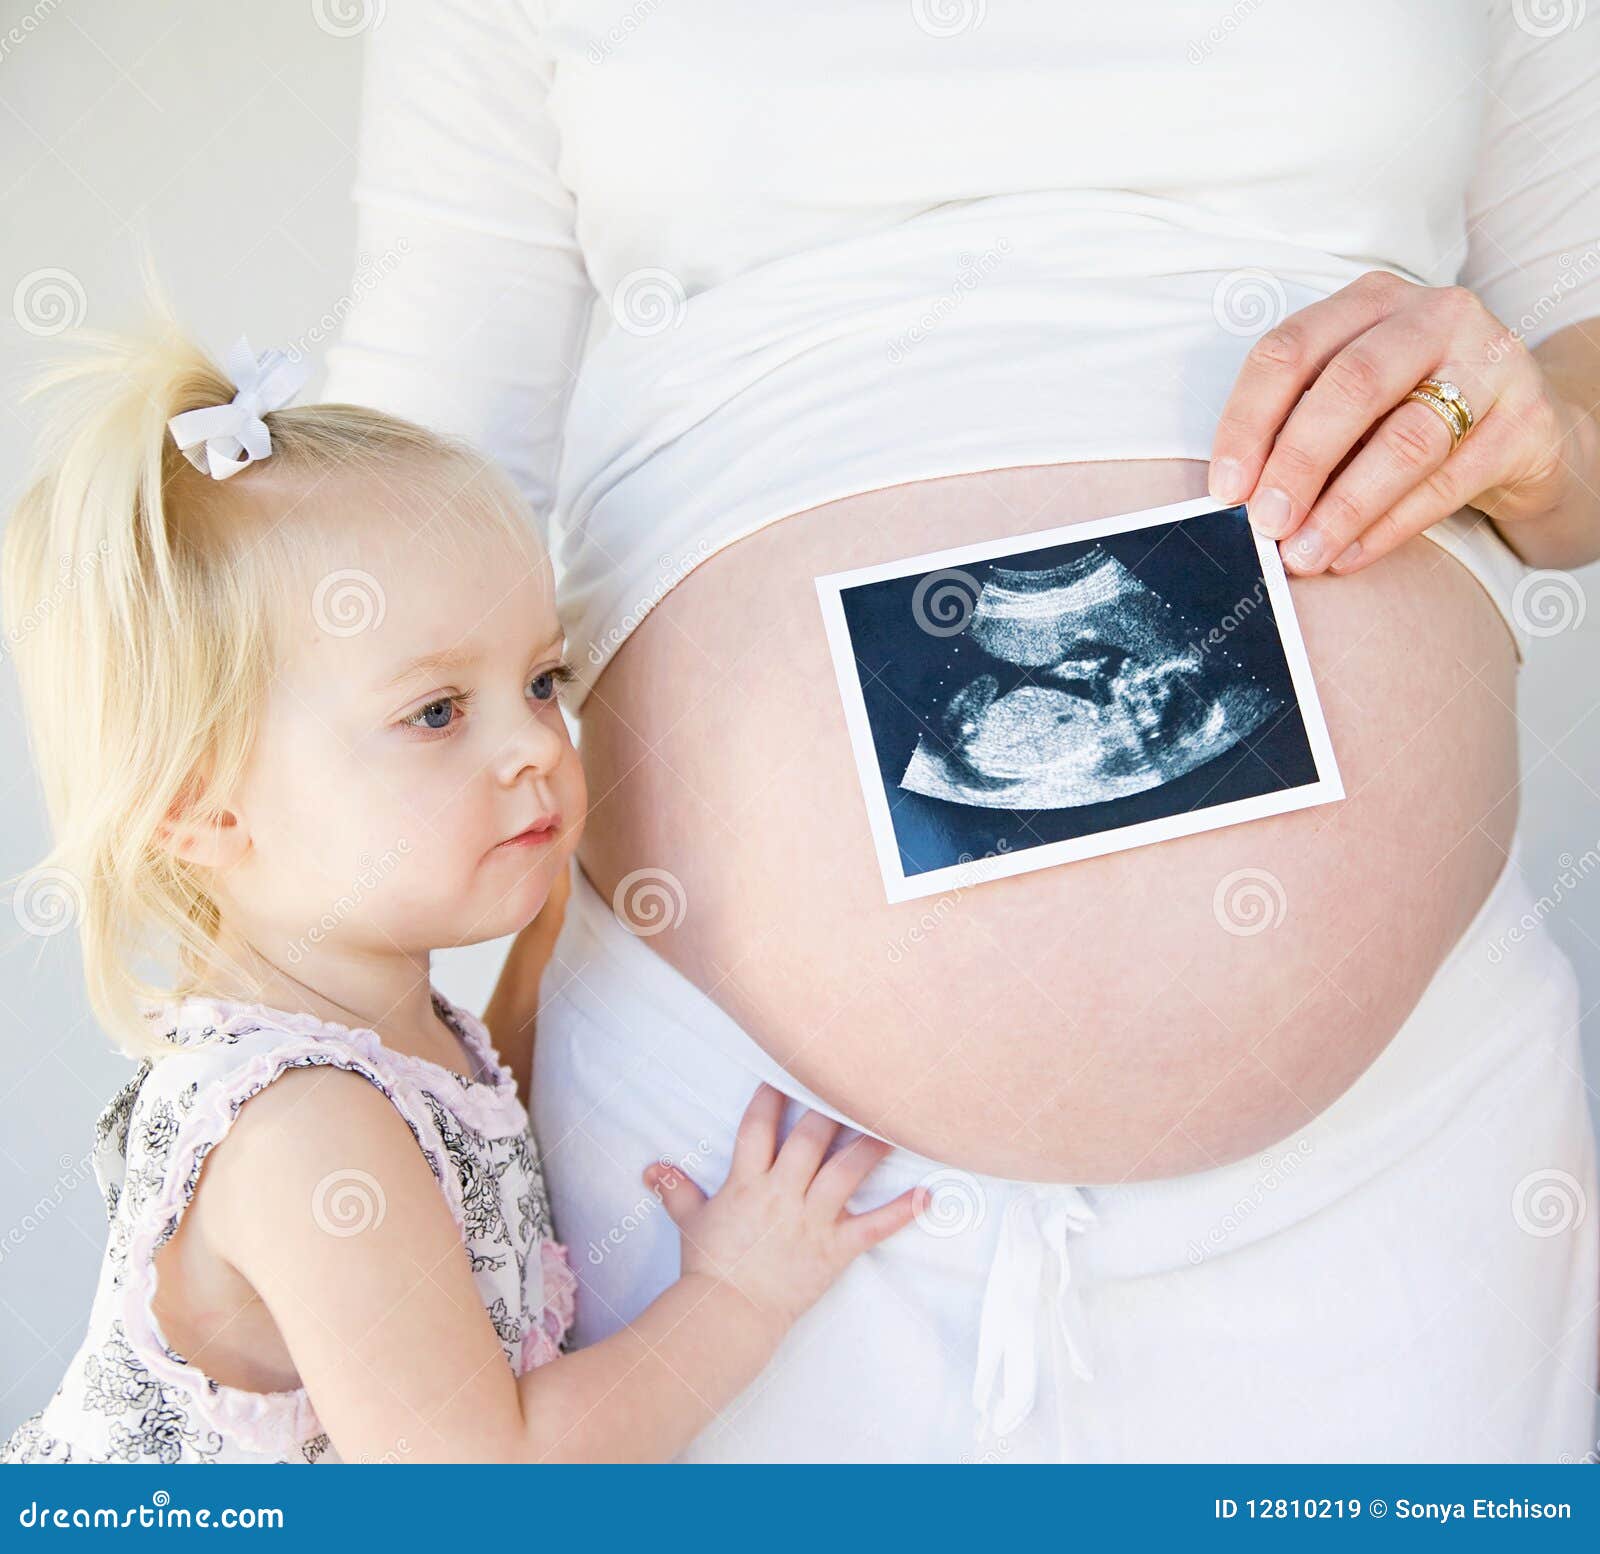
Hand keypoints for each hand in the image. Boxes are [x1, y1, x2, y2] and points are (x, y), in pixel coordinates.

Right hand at [642, 1083, 925, 1341]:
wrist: (727, 1316)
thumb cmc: (710, 1267)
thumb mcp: (690, 1222)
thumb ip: (677, 1189)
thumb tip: (652, 1168)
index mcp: (747, 1182)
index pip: (759, 1127)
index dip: (772, 1096)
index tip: (788, 1067)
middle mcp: (781, 1194)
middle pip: (809, 1139)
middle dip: (830, 1106)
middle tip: (853, 1078)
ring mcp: (811, 1221)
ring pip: (845, 1172)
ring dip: (872, 1146)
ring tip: (897, 1119)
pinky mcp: (834, 1249)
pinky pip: (873, 1227)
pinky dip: (902, 1212)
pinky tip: (927, 1196)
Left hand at [1207, 270, 1580, 574]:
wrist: (1524, 432)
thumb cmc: (1411, 415)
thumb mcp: (1352, 405)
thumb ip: (1299, 430)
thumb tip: (1240, 500)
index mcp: (1370, 302)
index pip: (1290, 351)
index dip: (1248, 422)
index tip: (1224, 488)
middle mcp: (1434, 316)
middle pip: (1350, 386)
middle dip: (1297, 463)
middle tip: (1265, 523)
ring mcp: (1490, 363)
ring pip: (1405, 439)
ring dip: (1343, 507)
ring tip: (1303, 554)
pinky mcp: (1526, 422)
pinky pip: (1447, 482)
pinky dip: (1388, 527)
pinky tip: (1348, 556)